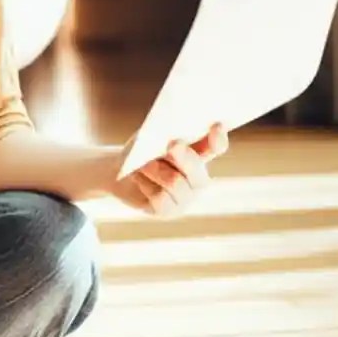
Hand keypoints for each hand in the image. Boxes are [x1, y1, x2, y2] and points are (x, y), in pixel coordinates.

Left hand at [110, 122, 229, 216]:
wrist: (118, 173)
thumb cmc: (140, 152)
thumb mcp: (151, 137)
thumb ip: (165, 134)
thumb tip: (174, 128)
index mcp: (199, 155)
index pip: (216, 147)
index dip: (218, 138)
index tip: (217, 125)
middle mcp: (197, 178)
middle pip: (198, 170)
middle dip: (186, 158)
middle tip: (173, 145)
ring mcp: (185, 198)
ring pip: (176, 183)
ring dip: (156, 170)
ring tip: (141, 164)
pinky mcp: (168, 211)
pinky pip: (160, 199)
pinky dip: (146, 184)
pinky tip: (137, 177)